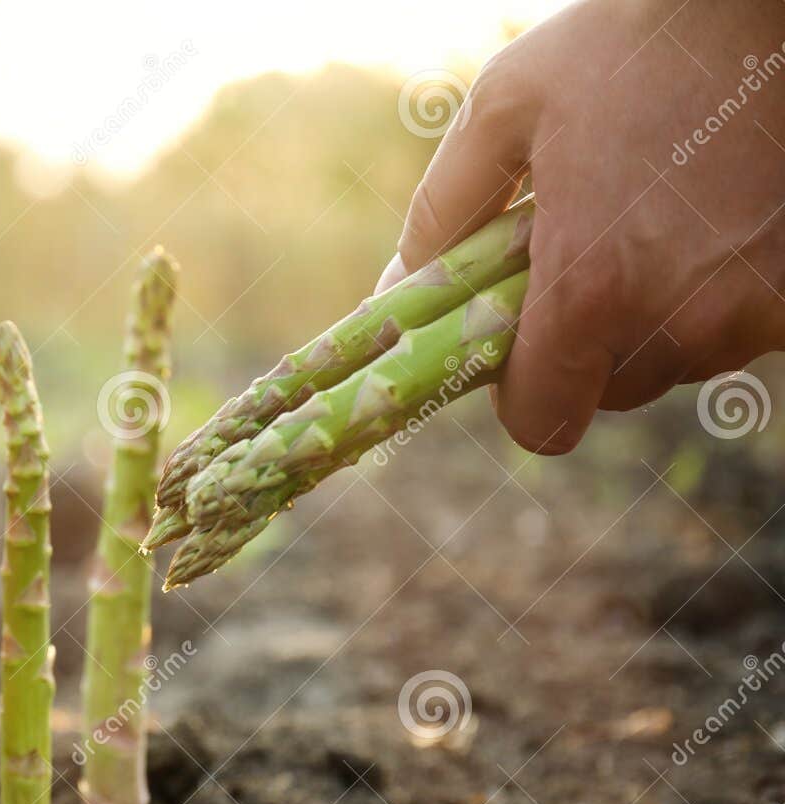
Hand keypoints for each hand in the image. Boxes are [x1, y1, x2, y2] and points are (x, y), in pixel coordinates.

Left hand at [379, 0, 784, 452]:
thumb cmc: (629, 43)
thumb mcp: (504, 110)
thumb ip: (441, 216)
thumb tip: (394, 296)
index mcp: (589, 289)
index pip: (542, 422)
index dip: (524, 392)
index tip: (525, 346)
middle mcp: (677, 320)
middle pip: (613, 388)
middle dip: (593, 337)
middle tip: (599, 246)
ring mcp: (754, 312)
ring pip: (681, 356)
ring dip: (662, 309)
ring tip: (664, 213)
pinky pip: (746, 325)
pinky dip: (726, 289)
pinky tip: (721, 215)